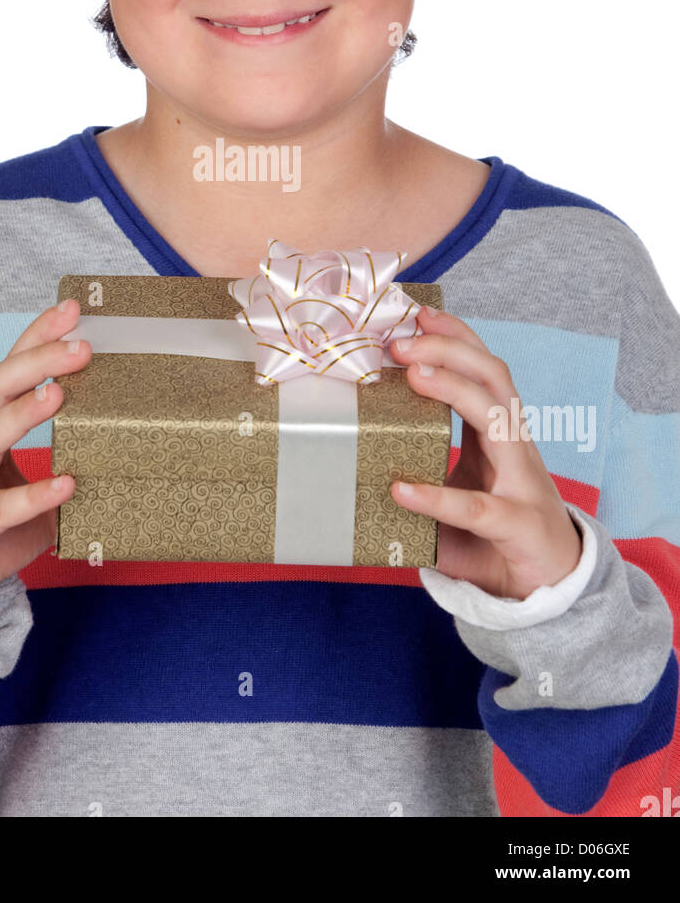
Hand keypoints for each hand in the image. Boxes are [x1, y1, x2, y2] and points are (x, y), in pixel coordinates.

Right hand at [0, 300, 88, 627]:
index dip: (34, 338)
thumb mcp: (13, 493)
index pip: (5, 371)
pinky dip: (30, 496)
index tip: (71, 309)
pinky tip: (64, 485)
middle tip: (80, 346)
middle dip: (34, 362)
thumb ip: (53, 477)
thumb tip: (115, 467)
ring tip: (59, 394)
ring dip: (21, 413)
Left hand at [389, 305, 582, 599]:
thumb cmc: (496, 532)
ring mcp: (522, 482)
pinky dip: (438, 497)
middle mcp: (516, 446)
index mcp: (501, 433)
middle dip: (451, 351)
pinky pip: (477, 508)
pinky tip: (402, 491)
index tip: (419, 314)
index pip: (485, 368)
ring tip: (412, 375)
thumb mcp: (459, 486)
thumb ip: (424, 464)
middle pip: (494, 378)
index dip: (458, 336)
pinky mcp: (516, 525)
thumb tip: (353, 448)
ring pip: (498, 420)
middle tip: (402, 342)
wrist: (551, 588)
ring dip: (455, 391)